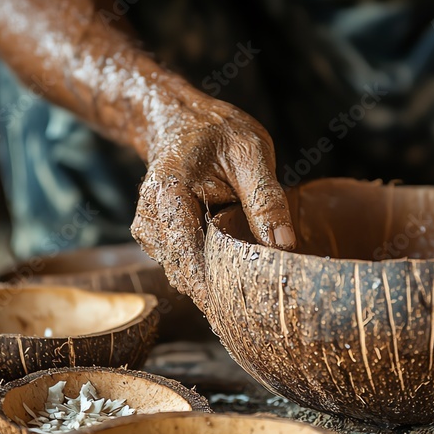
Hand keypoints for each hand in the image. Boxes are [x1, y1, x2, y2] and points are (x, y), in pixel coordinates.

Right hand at [131, 97, 295, 313]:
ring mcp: (150, 233)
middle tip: (264, 313)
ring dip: (216, 285)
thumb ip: (265, 198)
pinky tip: (235, 275)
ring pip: (185, 277)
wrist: (178, 120)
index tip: (247, 314)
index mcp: (168, 195)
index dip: (217, 290)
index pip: (190, 258)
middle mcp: (150, 219)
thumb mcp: (251, 153)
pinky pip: (185, 268)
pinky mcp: (158, 241)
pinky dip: (209, 274)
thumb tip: (284, 246)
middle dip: (222, 293)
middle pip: (186, 274)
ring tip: (254, 293)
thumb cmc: (216, 132)